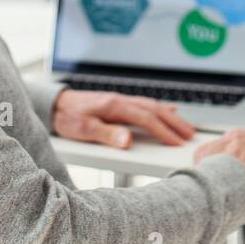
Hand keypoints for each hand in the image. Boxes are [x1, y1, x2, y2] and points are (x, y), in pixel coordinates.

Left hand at [51, 89, 194, 148]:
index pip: (145, 118)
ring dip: (169, 116)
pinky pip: (144, 104)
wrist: (55, 105)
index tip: (176, 143)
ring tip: (184, 127)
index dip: (163, 131)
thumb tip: (128, 140)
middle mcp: (120, 100)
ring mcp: (120, 100)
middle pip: (154, 109)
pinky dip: (158, 108)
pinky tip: (167, 110)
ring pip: (151, 106)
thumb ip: (106, 135)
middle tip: (189, 135)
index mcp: (114, 106)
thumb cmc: (67, 118)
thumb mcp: (83, 130)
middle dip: (173, 122)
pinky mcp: (118, 103)